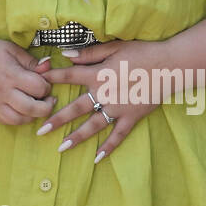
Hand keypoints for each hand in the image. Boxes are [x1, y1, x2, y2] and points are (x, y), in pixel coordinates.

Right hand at [0, 38, 56, 125]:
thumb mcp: (11, 49)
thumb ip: (30, 60)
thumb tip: (48, 66)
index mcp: (11, 74)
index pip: (38, 87)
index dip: (47, 86)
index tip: (45, 81)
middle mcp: (4, 91)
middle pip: (33, 108)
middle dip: (47, 106)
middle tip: (48, 98)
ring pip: (22, 119)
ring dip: (34, 115)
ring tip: (36, 105)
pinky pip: (9, 122)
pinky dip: (20, 119)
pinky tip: (23, 109)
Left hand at [37, 40, 167, 163]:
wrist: (169, 66)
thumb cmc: (141, 52)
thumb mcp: (114, 47)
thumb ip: (89, 53)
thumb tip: (66, 54)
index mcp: (98, 74)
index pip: (69, 76)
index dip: (52, 78)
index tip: (35, 83)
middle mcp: (104, 94)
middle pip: (76, 108)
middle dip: (56, 119)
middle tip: (40, 130)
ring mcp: (118, 108)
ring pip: (93, 125)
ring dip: (77, 137)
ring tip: (61, 148)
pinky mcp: (132, 117)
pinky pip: (118, 135)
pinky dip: (108, 147)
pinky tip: (97, 159)